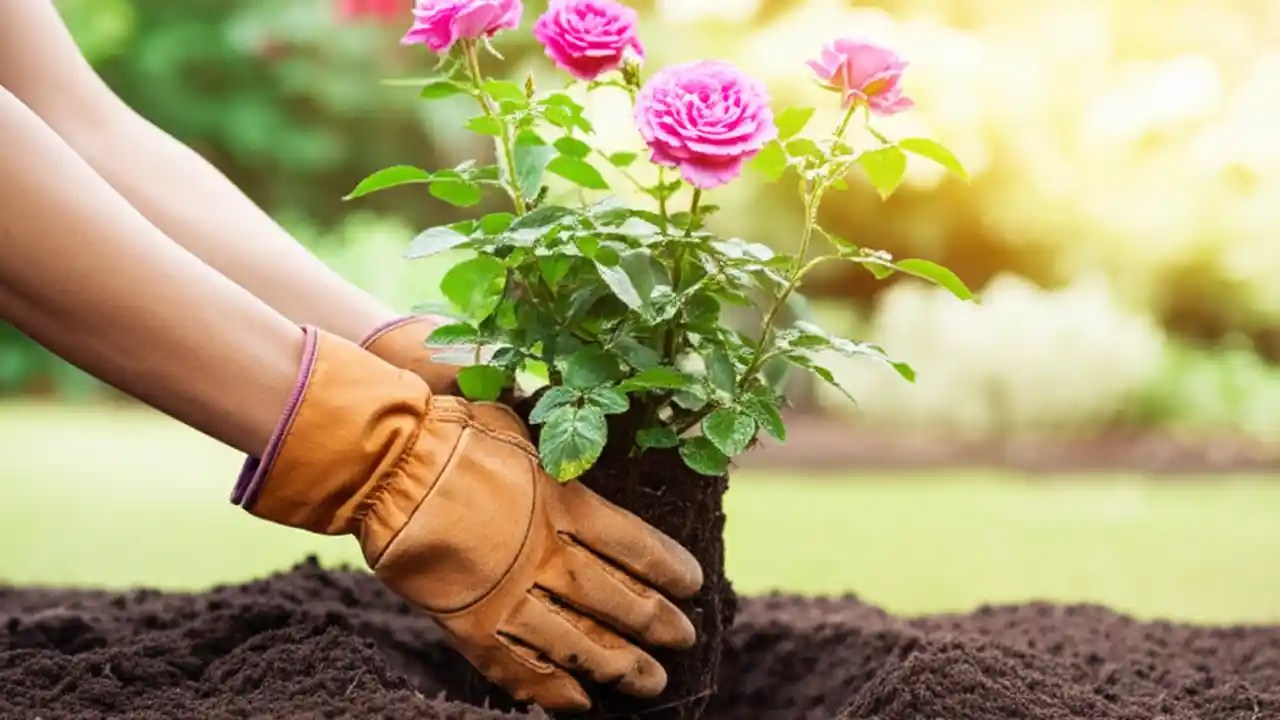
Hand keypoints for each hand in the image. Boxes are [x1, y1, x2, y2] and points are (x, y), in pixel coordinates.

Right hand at [235, 329, 701, 711]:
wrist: (385, 460)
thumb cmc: (452, 428)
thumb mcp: (518, 419)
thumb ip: (559, 437)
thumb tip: (595, 421)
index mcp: (564, 501)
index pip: (635, 544)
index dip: (668, 568)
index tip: (694, 584)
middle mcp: (546, 553)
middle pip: (618, 600)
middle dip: (657, 624)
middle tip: (683, 640)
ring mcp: (510, 592)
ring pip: (579, 643)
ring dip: (620, 666)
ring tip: (652, 683)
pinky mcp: (470, 623)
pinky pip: (519, 667)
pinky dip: (552, 689)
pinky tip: (580, 703)